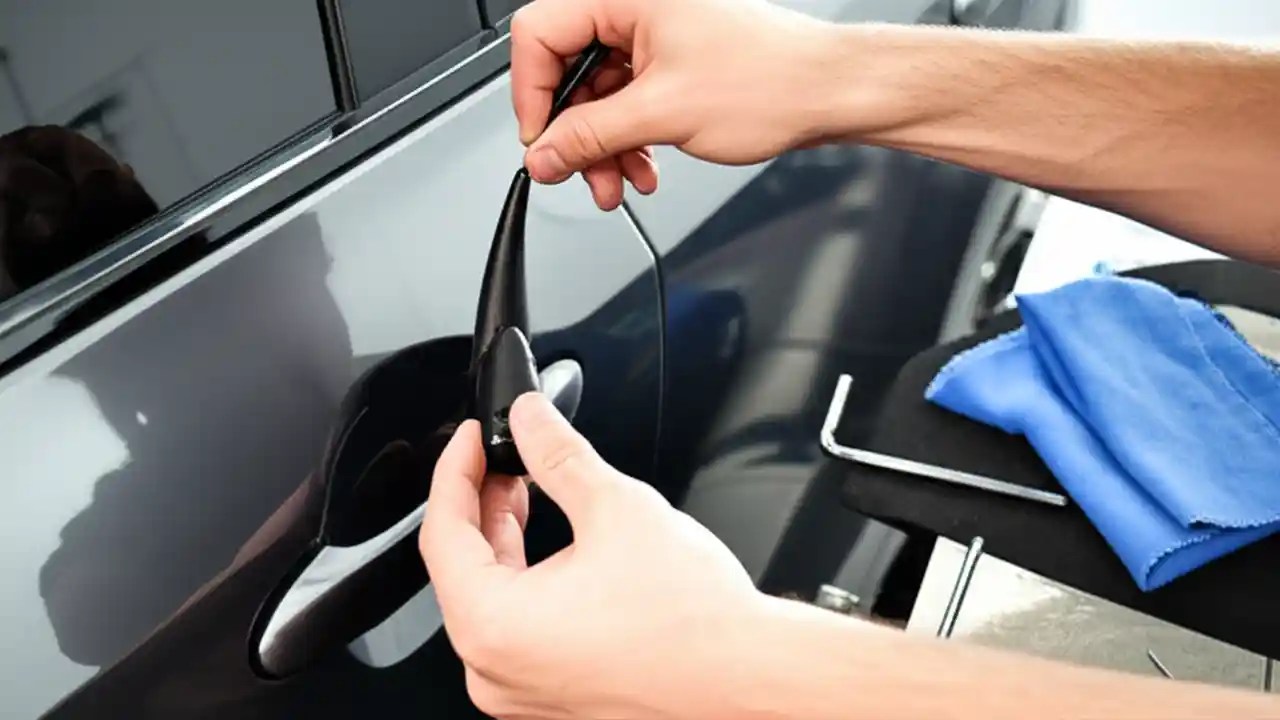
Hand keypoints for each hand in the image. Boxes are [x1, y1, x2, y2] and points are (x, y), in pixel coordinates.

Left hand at [419, 392, 764, 719]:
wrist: (751, 678)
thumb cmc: (694, 621)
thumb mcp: (615, 508)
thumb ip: (558, 455)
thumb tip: (530, 420)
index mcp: (493, 626)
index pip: (442, 534)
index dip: (455, 472)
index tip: (471, 440)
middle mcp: (495, 671)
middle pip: (462, 567)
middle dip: (482, 502)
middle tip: (505, 455)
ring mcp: (524, 691)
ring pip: (492, 598)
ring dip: (506, 539)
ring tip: (530, 491)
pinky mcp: (556, 695)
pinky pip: (521, 628)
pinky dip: (529, 580)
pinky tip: (556, 546)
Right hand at [511, 0, 838, 209]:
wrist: (828, 93)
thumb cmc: (770, 81)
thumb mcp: (662, 114)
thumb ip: (590, 135)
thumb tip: (543, 154)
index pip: (540, 35)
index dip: (532, 94)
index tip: (541, 141)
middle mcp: (637, 8)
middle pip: (568, 70)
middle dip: (575, 132)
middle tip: (581, 173)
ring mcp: (654, 35)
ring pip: (599, 94)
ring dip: (604, 146)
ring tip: (620, 181)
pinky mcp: (671, 61)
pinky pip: (628, 102)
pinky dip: (630, 140)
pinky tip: (644, 167)